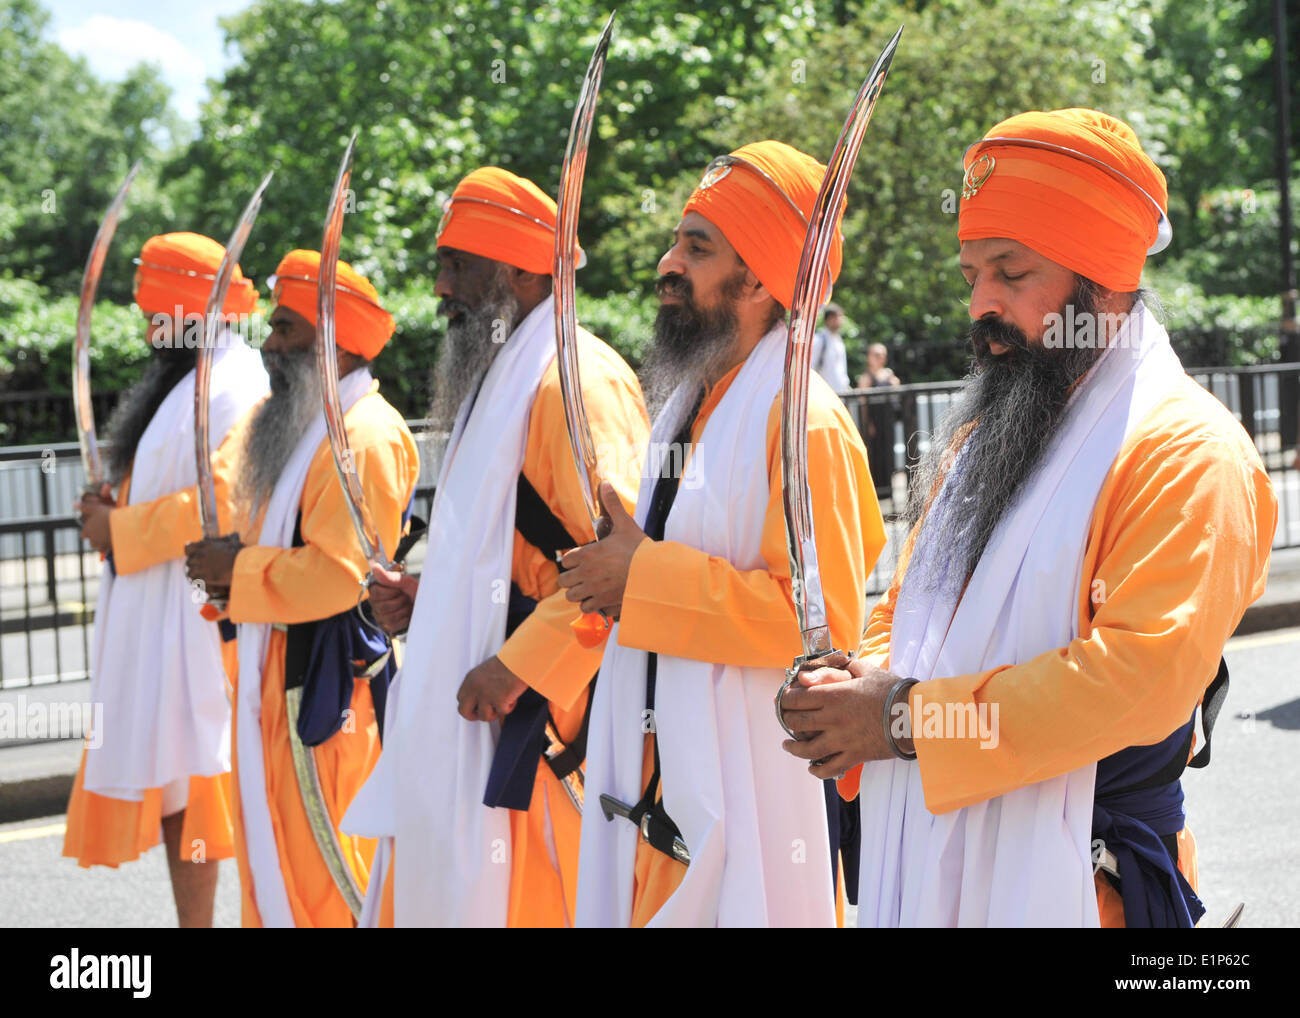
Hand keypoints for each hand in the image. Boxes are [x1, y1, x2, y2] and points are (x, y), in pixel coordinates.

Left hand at [75, 484, 114, 555]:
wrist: (124, 524)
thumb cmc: (109, 515)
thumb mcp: (96, 507)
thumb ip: (85, 507)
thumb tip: (74, 504)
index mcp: (87, 530)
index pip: (83, 535)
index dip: (86, 532)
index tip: (91, 529)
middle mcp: (93, 539)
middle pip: (91, 543)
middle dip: (95, 540)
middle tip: (101, 534)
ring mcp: (102, 545)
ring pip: (99, 548)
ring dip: (101, 545)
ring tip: (107, 539)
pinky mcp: (111, 548)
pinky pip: (108, 550)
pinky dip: (109, 547)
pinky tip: (114, 542)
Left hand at [184, 534, 242, 600]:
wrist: (242, 566)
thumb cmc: (239, 554)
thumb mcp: (233, 543)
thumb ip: (229, 539)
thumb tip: (234, 535)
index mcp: (205, 546)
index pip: (188, 548)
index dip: (190, 553)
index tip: (193, 555)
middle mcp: (200, 556)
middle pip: (188, 562)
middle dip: (193, 566)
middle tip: (199, 569)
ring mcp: (201, 568)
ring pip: (190, 573)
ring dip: (194, 575)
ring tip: (200, 577)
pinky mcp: (205, 578)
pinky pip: (195, 582)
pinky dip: (198, 583)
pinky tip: (204, 583)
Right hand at [368, 564, 418, 634]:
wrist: (426, 604)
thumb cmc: (414, 591)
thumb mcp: (406, 582)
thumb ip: (389, 577)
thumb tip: (375, 567)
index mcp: (377, 589)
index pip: (376, 593)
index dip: (391, 591)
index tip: (400, 589)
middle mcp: (375, 603)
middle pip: (383, 606)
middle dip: (400, 601)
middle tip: (406, 597)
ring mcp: (380, 615)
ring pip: (388, 617)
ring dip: (403, 610)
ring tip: (408, 605)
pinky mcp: (386, 626)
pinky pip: (393, 625)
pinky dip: (404, 619)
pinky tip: (407, 614)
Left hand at [456, 655, 527, 722]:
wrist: (522, 660)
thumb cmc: (509, 662)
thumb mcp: (486, 671)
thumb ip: (479, 684)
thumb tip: (480, 699)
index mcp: (470, 678)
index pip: (460, 698)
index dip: (469, 705)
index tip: (477, 707)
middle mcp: (475, 687)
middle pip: (464, 711)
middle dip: (474, 716)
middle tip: (486, 713)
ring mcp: (486, 695)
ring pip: (484, 716)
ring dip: (495, 712)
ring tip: (505, 702)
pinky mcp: (499, 701)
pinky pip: (503, 712)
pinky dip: (510, 706)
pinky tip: (514, 696)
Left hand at [557, 481, 646, 617]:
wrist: (655, 574)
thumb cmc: (639, 549)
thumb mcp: (625, 524)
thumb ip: (612, 505)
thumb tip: (605, 484)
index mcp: (588, 554)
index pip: (565, 561)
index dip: (572, 561)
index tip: (581, 560)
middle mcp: (586, 574)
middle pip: (564, 581)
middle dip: (571, 579)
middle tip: (583, 575)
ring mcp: (594, 591)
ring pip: (573, 597)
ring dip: (578, 593)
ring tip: (588, 588)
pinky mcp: (604, 604)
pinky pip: (587, 609)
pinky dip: (590, 605)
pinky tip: (599, 599)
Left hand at [778, 658, 908, 777]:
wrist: (914, 715)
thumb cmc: (892, 691)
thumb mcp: (866, 671)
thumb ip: (842, 667)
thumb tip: (822, 669)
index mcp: (834, 695)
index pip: (797, 698)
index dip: (785, 699)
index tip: (783, 699)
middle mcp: (833, 719)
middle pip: (797, 722)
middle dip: (786, 720)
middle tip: (784, 718)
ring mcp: (842, 740)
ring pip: (808, 749)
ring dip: (794, 748)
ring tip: (788, 745)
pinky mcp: (854, 756)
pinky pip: (830, 768)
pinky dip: (817, 770)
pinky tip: (811, 767)